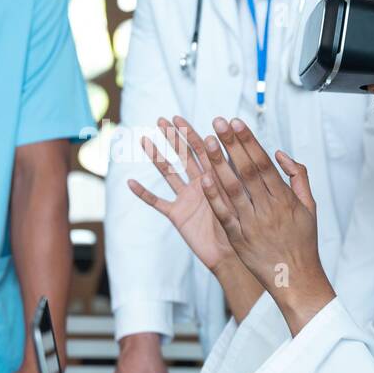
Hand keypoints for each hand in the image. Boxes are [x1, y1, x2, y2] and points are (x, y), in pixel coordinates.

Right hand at [128, 117, 235, 272]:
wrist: (233, 254)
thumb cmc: (243, 227)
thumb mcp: (237, 198)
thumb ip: (227, 176)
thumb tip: (222, 151)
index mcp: (216, 177)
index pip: (202, 149)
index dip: (189, 133)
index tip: (177, 118)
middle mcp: (199, 184)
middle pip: (183, 155)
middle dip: (173, 137)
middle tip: (161, 119)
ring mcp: (186, 198)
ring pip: (168, 173)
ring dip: (156, 156)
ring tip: (144, 140)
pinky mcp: (177, 215)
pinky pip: (157, 202)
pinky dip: (143, 193)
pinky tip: (130, 183)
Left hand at [200, 118, 334, 332]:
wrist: (295, 278)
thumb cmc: (302, 241)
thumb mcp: (310, 207)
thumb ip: (298, 177)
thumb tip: (280, 154)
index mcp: (285, 198)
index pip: (263, 163)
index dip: (248, 141)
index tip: (236, 122)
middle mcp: (268, 208)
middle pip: (246, 170)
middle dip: (231, 144)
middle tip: (218, 122)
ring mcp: (252, 223)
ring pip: (232, 188)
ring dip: (219, 164)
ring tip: (207, 142)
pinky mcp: (238, 238)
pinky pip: (224, 214)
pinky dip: (214, 196)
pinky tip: (203, 178)